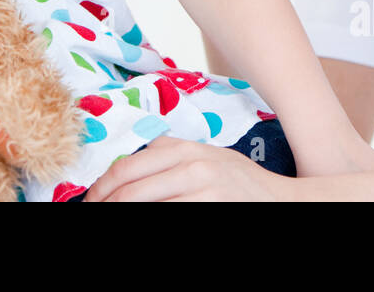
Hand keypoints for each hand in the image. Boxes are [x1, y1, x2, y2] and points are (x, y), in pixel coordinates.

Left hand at [83, 135, 295, 201]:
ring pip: (145, 206)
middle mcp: (192, 165)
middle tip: (92, 214)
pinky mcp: (212, 208)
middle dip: (105, 205)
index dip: (100, 189)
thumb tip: (125, 166)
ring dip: (122, 214)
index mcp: (184, 148)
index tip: (90, 202)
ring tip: (109, 221)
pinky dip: (151, 221)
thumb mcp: (206, 155)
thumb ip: (170, 154)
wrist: (283, 201)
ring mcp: (204, 189)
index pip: (126, 167)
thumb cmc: (240, 182)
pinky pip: (168, 217)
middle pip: (129, 190)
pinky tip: (140, 225)